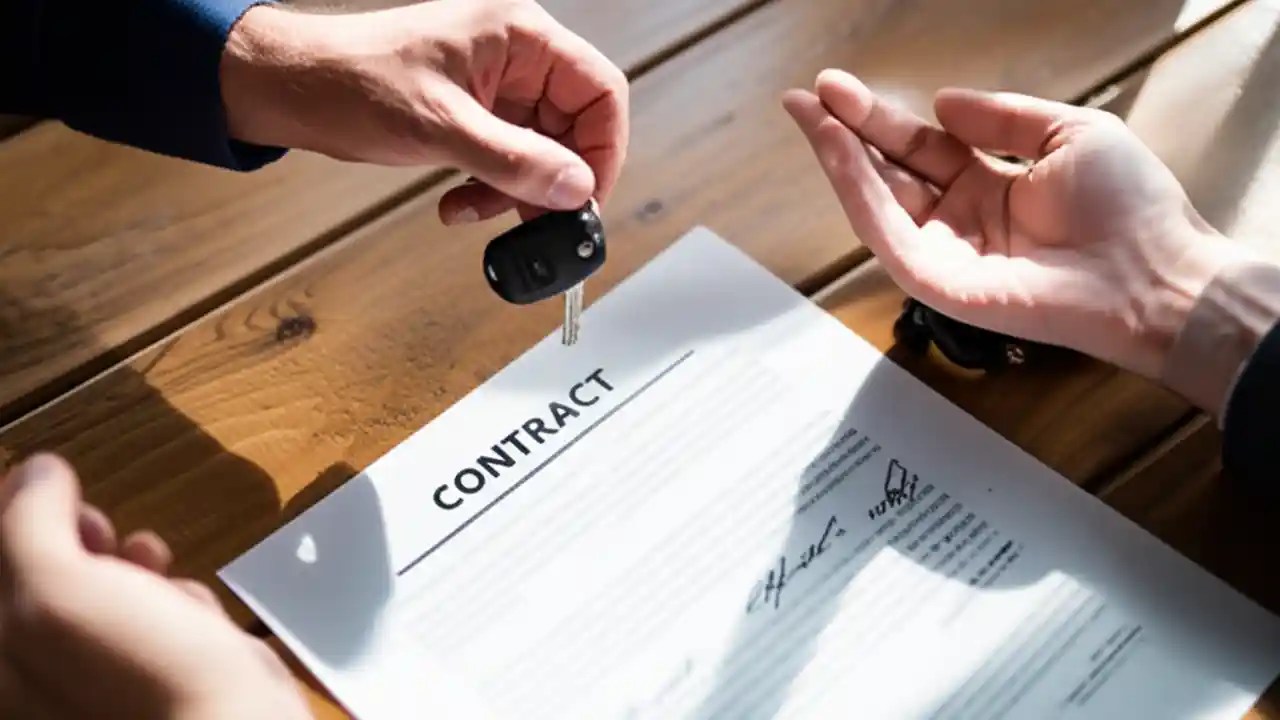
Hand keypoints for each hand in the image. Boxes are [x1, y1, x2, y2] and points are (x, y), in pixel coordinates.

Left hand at [0, 455, 310, 719]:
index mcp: (1, 663)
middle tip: (95, 521)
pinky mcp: (158, 679)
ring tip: (146, 553)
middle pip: (37, 583)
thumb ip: (30, 523)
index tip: (51, 493)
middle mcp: (41, 679)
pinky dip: (166, 600)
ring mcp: (99, 683)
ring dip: (120, 563)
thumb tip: (35, 472)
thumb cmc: (136, 668)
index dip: (17, 521)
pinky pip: (151, 623)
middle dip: (66, 540)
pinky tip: (186, 601)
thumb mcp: (56, 586)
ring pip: (96, 599)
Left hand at [221, 0, 628, 224]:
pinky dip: (494, 188)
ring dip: (518, 191)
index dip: (603, 150)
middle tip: (539, 220)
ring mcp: (497, 84)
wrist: (292, 89)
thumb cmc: (351, 81)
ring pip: (542, 149)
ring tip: (480, 210)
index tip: (586, 198)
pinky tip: (462, 203)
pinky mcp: (476, 111)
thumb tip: (575, 188)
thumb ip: (515, 161)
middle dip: (554, 179)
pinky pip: (509, 157)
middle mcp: (516, 54)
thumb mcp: (440, 127)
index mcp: (519, 33)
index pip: (600, 90)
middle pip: (575, 125)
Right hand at [784, 70, 1256, 381]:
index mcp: (990, 185)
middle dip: (844, 133)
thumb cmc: (1129, 206)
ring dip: (840, 159)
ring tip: (811, 116)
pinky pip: (887, 235)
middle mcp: (961, 219)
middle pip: (888, 171)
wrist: (1154, 270)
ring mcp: (947, 253)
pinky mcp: (940, 283)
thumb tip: (942, 103)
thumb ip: (1001, 118)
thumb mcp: (1066, 133)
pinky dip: (858, 194)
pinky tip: (840, 154)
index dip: (882, 118)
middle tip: (804, 98)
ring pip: (877, 202)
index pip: (921, 148)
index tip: (839, 88)